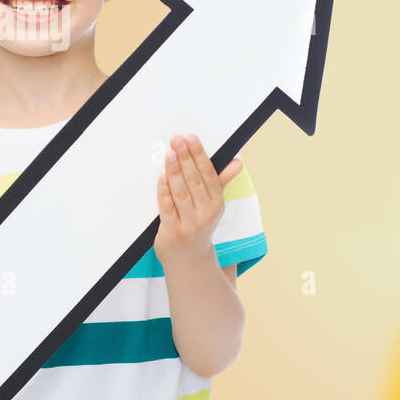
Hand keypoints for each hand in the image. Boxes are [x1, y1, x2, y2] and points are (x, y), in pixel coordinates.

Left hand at [154, 132, 242, 265]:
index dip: (199, 155)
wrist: (190, 260)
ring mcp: (189, 224)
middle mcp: (206, 214)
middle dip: (185, 158)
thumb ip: (221, 180)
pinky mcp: (173, 232)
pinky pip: (167, 208)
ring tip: (169, 154)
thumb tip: (238, 163)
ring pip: (181, 193)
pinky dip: (164, 192)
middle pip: (194, 181)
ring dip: (174, 172)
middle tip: (177, 140)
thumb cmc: (200, 226)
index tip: (191, 138)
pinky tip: (162, 178)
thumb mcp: (213, 205)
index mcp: (217, 204)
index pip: (209, 175)